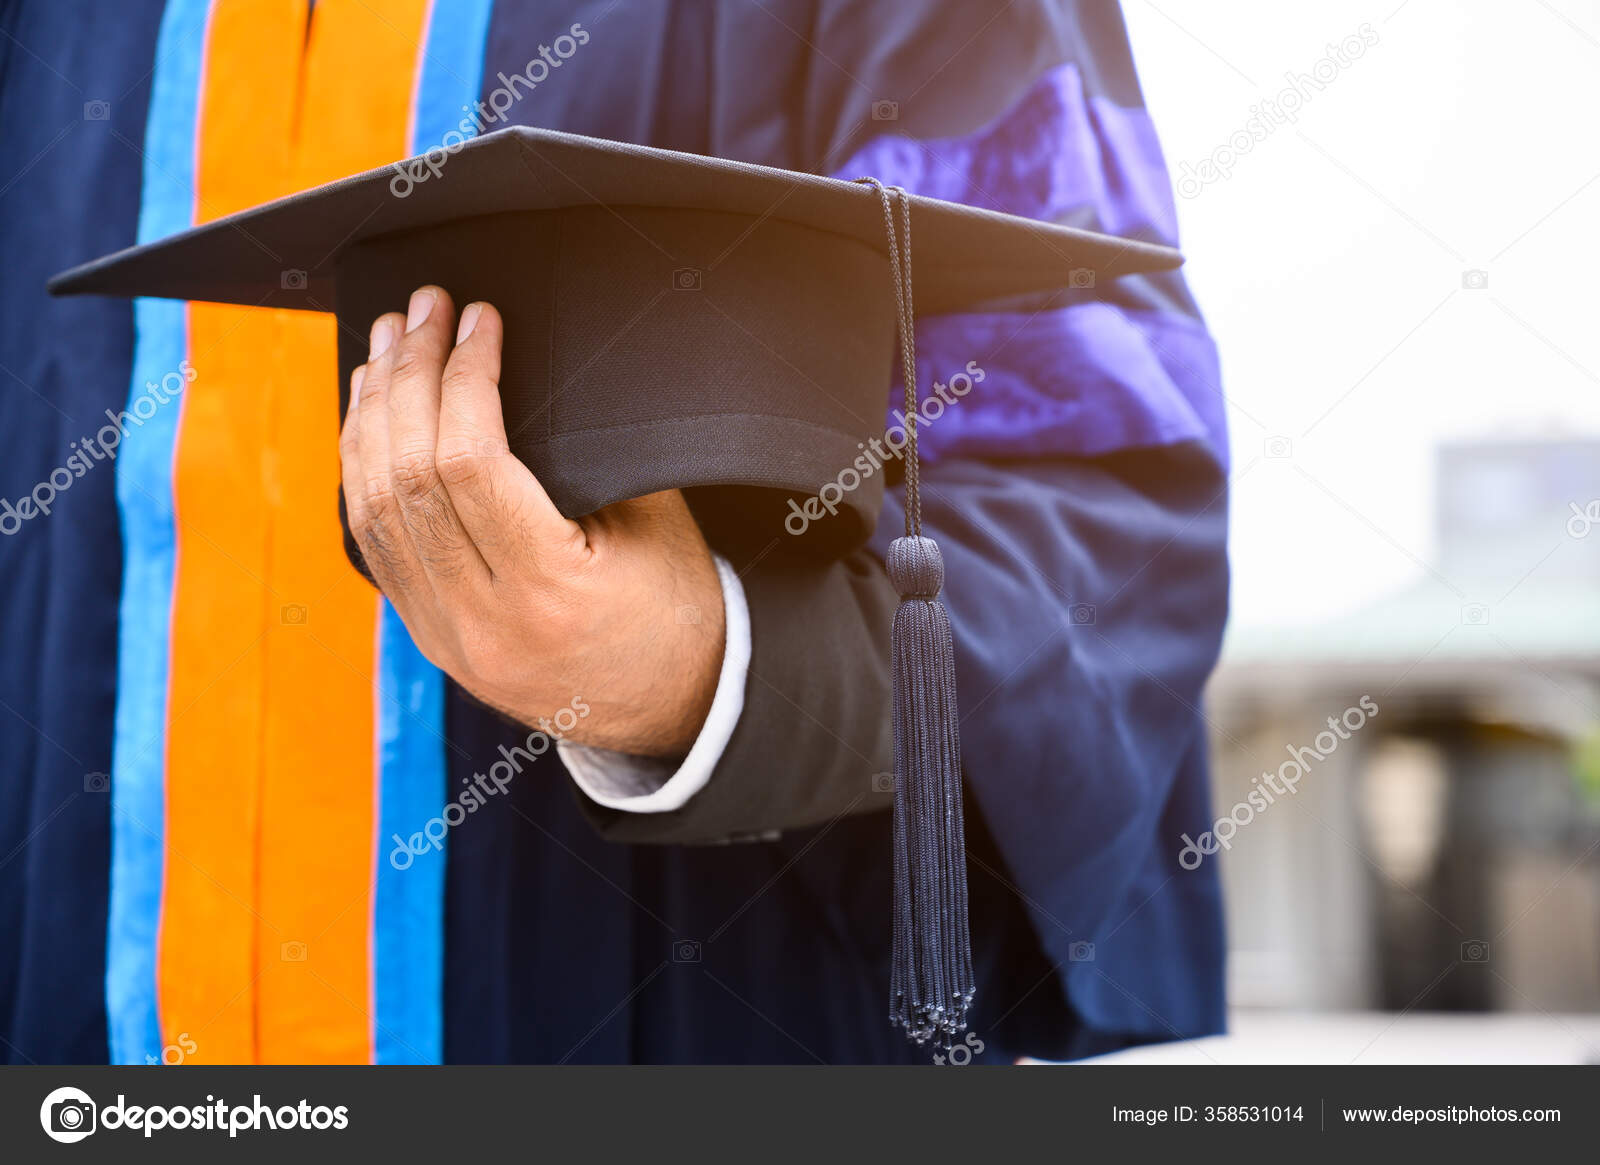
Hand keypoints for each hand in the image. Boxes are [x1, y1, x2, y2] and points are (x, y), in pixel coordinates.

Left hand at [339, 286, 724, 757]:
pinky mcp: (431, 640)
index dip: (465, 375)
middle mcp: (483, 622)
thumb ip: (592, 456)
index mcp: (548, 592)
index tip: (480, 321)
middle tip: (423, 312)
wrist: (673, 713)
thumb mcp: (660, 527)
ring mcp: (446, 637)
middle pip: (409, 476)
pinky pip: (376, 545)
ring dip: (374, 415)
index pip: (469, 461)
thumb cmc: (678, 614)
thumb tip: (527, 367)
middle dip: (411, 377)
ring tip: (388, 347)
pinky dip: (365, 471)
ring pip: (376, 508)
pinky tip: (372, 418)